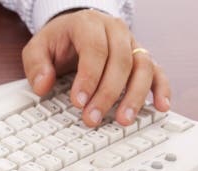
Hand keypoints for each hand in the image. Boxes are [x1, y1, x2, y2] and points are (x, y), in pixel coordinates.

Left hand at [21, 9, 170, 126]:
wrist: (76, 31)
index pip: (94, 49)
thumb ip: (36, 65)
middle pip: (120, 60)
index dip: (88, 77)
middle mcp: (115, 30)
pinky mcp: (142, 58)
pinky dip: (161, 89)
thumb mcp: (38, 48)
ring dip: (135, 96)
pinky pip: (157, 72)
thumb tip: (43, 85)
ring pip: (142, 67)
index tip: (78, 101)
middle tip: (93, 117)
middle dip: (107, 93)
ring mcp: (132, 44)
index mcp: (88, 23)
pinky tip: (160, 106)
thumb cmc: (59, 41)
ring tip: (124, 119)